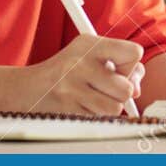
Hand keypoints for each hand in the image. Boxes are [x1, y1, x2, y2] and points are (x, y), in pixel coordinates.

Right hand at [21, 34, 145, 115]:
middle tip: (105, 88)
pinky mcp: (67, 110)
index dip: (131, 65)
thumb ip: (120, 64)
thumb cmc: (65, 70)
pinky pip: (98, 120)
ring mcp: (72, 89)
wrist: (28, 88)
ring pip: (114, 108)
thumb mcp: (89, 54)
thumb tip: (137, 88)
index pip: (133, 53)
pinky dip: (95, 117)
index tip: (119, 69)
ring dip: (107, 107)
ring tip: (92, 98)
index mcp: (89, 45)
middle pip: (126, 88)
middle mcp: (80, 64)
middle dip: (120, 93)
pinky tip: (83, 107)